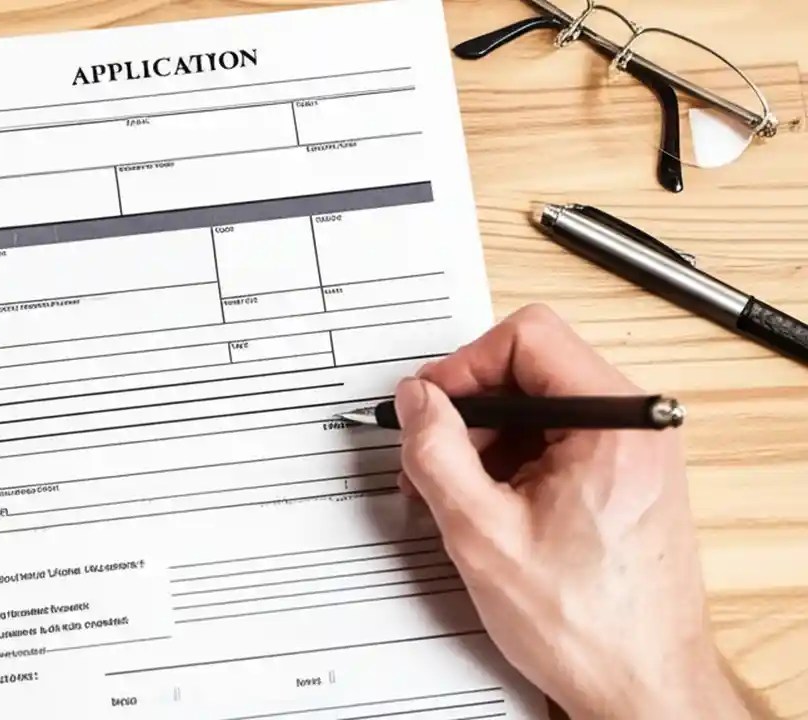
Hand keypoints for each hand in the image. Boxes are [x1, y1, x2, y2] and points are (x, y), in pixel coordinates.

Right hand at [392, 305, 760, 719]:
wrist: (642, 687)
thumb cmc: (587, 626)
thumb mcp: (482, 534)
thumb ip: (437, 453)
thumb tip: (415, 401)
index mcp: (615, 425)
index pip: (528, 337)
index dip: (464, 366)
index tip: (430, 407)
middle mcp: (637, 426)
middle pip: (532, 366)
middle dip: (470, 409)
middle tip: (431, 457)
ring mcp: (636, 450)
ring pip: (540, 404)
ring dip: (486, 440)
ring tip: (453, 494)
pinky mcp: (627, 475)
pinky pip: (558, 438)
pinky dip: (513, 462)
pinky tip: (486, 506)